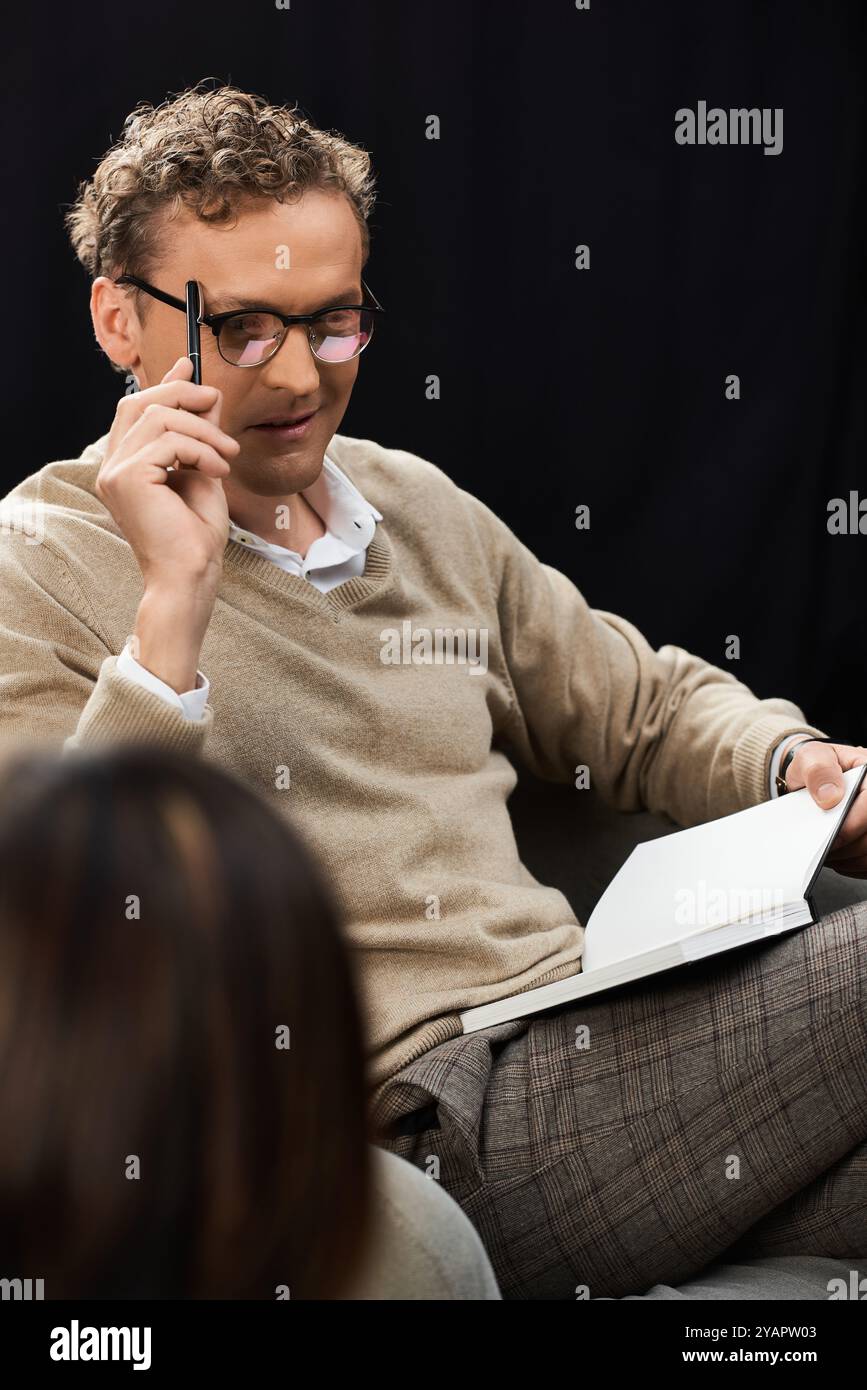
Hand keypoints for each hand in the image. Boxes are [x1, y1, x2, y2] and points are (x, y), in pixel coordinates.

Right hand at [96, 356, 239, 591]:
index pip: (137, 409)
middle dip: (184, 394)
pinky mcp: (127, 478)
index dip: (164, 382)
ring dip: (203, 430)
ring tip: (228, 456)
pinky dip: (202, 450)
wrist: (190, 576)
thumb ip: (200, 436)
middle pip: (140, 402)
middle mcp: (113, 466)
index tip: (189, 366)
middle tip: (218, 405)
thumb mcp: (204, 473)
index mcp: (127, 466)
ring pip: (159, 416)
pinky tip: (218, 471)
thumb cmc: (196, 537)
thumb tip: (207, 396)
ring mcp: (115, 472)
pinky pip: (168, 440)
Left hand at [780, 738, 866, 876]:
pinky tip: (838, 857)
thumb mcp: (811, 757)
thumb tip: (830, 796)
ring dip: (849, 859)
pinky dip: (853, 865)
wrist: (818, 781)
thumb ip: (818, 769)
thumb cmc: (819, 768)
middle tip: (823, 849)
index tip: (832, 838)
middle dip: (848, 847)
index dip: (853, 825)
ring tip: (827, 853)